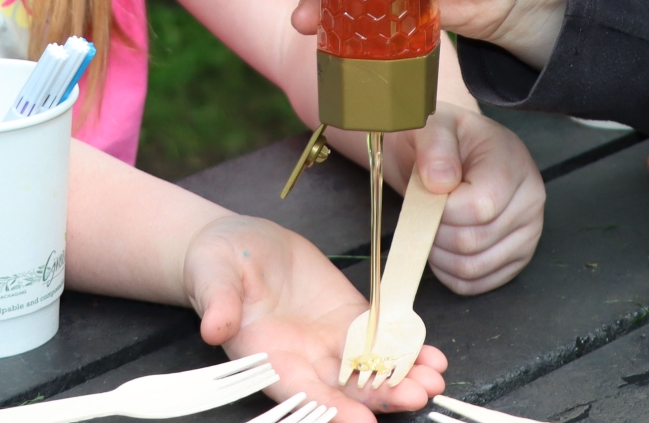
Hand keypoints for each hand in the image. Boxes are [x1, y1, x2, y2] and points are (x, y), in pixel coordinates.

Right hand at [185, 215, 445, 418]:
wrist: (239, 243)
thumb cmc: (217, 265)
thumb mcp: (213, 276)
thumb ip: (218, 304)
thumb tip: (214, 327)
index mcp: (267, 358)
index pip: (301, 393)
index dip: (331, 409)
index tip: (362, 420)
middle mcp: (302, 359)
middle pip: (345, 389)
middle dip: (382, 396)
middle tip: (418, 396)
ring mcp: (329, 340)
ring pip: (369, 369)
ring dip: (402, 377)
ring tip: (434, 379)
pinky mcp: (348, 317)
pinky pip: (381, 338)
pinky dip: (406, 349)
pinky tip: (433, 356)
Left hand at [384, 103, 544, 292]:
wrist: (453, 150)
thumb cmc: (445, 138)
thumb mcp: (435, 124)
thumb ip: (435, 145)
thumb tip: (440, 181)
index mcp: (514, 164)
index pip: (479, 208)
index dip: (442, 210)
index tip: (427, 194)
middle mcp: (530, 200)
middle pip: (474, 242)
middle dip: (435, 232)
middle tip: (423, 212)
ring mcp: (527, 233)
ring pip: (474, 268)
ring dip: (440, 256)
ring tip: (430, 228)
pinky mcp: (516, 258)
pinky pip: (477, 284)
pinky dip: (450, 274)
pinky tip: (442, 250)